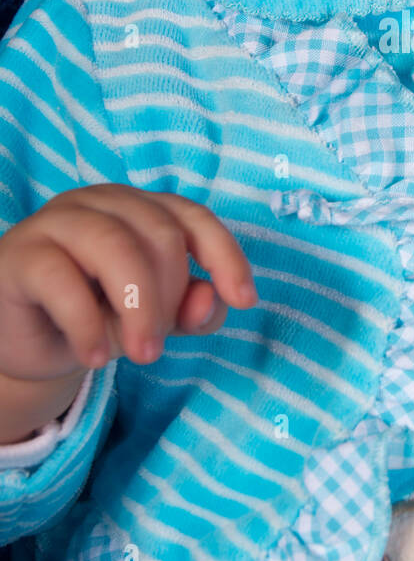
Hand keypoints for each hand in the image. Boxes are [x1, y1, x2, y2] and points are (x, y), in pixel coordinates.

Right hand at [0, 184, 256, 381]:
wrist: (21, 340)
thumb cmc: (94, 317)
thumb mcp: (151, 319)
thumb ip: (190, 311)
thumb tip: (213, 302)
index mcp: (140, 208)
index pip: (193, 218)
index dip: (224, 256)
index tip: (245, 300)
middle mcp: (101, 203)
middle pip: (159, 235)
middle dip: (170, 298)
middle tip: (157, 350)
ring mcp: (57, 221)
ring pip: (114, 246)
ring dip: (139, 307)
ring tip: (143, 355)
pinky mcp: (20, 253)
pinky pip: (61, 278)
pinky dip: (87, 322)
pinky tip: (95, 357)